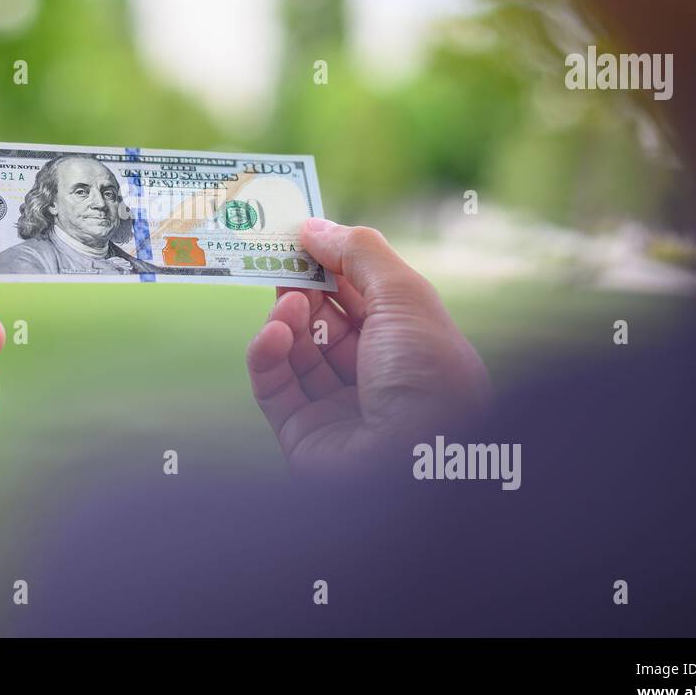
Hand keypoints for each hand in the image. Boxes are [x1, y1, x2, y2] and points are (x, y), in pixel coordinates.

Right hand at [246, 219, 488, 476]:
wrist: (422, 468)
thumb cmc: (428, 379)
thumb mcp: (405, 297)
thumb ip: (358, 253)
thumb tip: (314, 226)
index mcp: (414, 346)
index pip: (366, 295)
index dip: (334, 262)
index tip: (299, 233)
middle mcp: (379, 379)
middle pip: (327, 322)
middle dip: (302, 288)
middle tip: (277, 259)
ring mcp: (340, 410)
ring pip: (297, 352)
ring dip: (285, 320)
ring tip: (286, 303)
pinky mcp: (303, 436)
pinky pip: (275, 388)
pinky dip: (267, 356)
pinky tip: (273, 335)